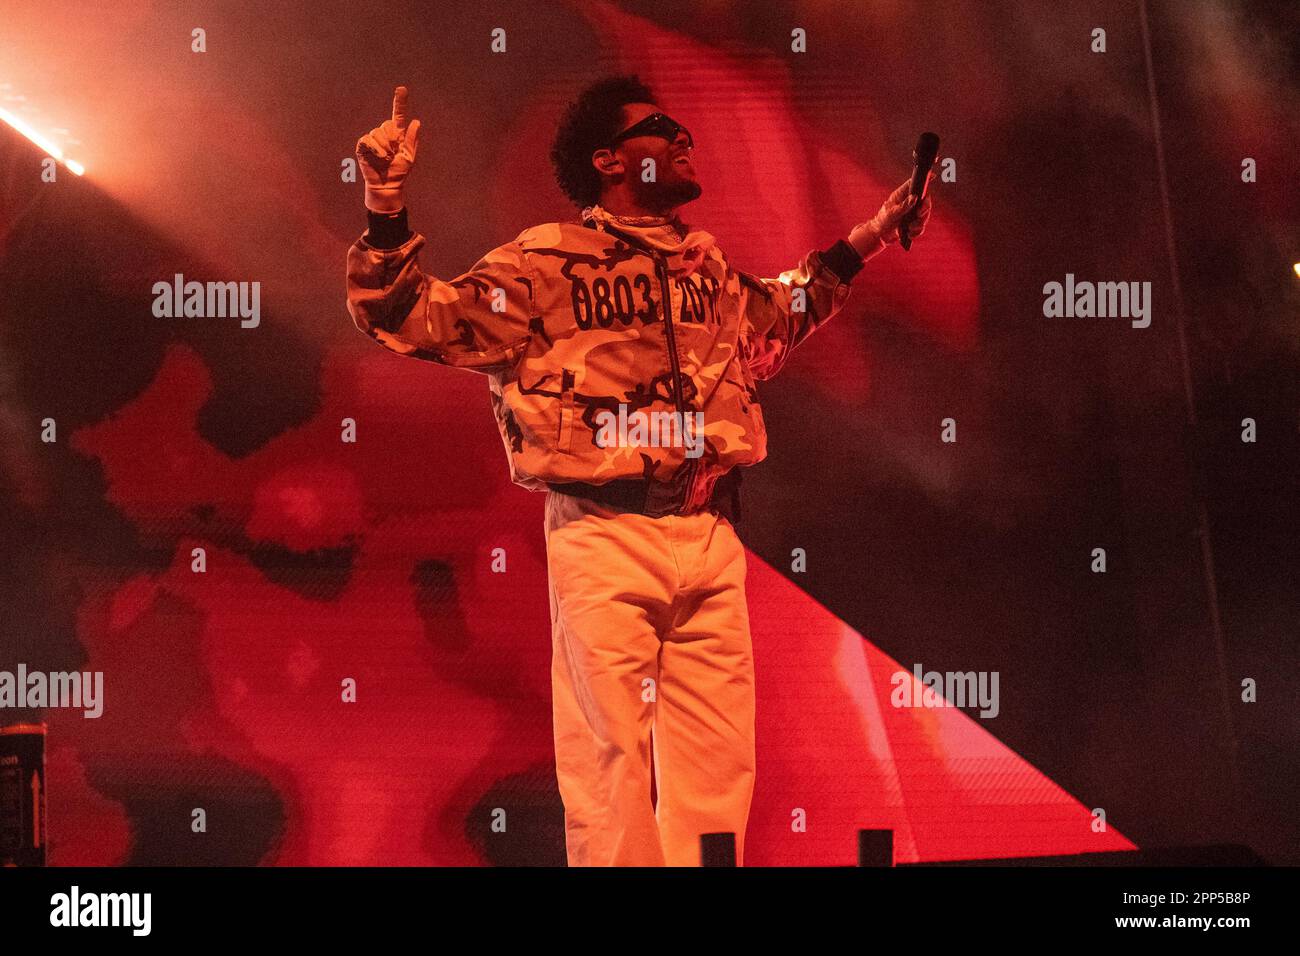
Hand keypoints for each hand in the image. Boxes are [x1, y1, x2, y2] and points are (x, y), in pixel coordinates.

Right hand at [356, 86, 421, 212]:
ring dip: (385, 147)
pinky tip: (380, 157)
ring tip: (387, 158)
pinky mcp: (363, 146)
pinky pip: (368, 140)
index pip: (398, 115)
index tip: (402, 89)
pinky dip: (376, 148)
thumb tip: (416, 121)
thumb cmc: (400, 172)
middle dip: (393, 139)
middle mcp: (385, 134)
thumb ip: (412, 139)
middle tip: (394, 152)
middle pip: (387, 125)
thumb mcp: (410, 156)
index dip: (400, 102)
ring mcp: (373, 139)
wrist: (388, 184)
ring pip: (378, 133)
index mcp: (398, 135)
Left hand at [849, 171, 934, 257]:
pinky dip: (916, 231)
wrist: (880, 235)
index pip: (914, 184)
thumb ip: (903, 206)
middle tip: (919, 214)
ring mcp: (913, 212)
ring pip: (925, 215)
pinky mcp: (914, 223)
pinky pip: (921, 226)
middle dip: (925, 208)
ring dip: (919, 223)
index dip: (924, 179)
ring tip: (910, 228)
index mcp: (902, 195)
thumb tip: (914, 197)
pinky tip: (909, 234)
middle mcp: (909, 202)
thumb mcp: (891, 213)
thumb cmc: (883, 220)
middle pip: (925, 201)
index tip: (933, 176)